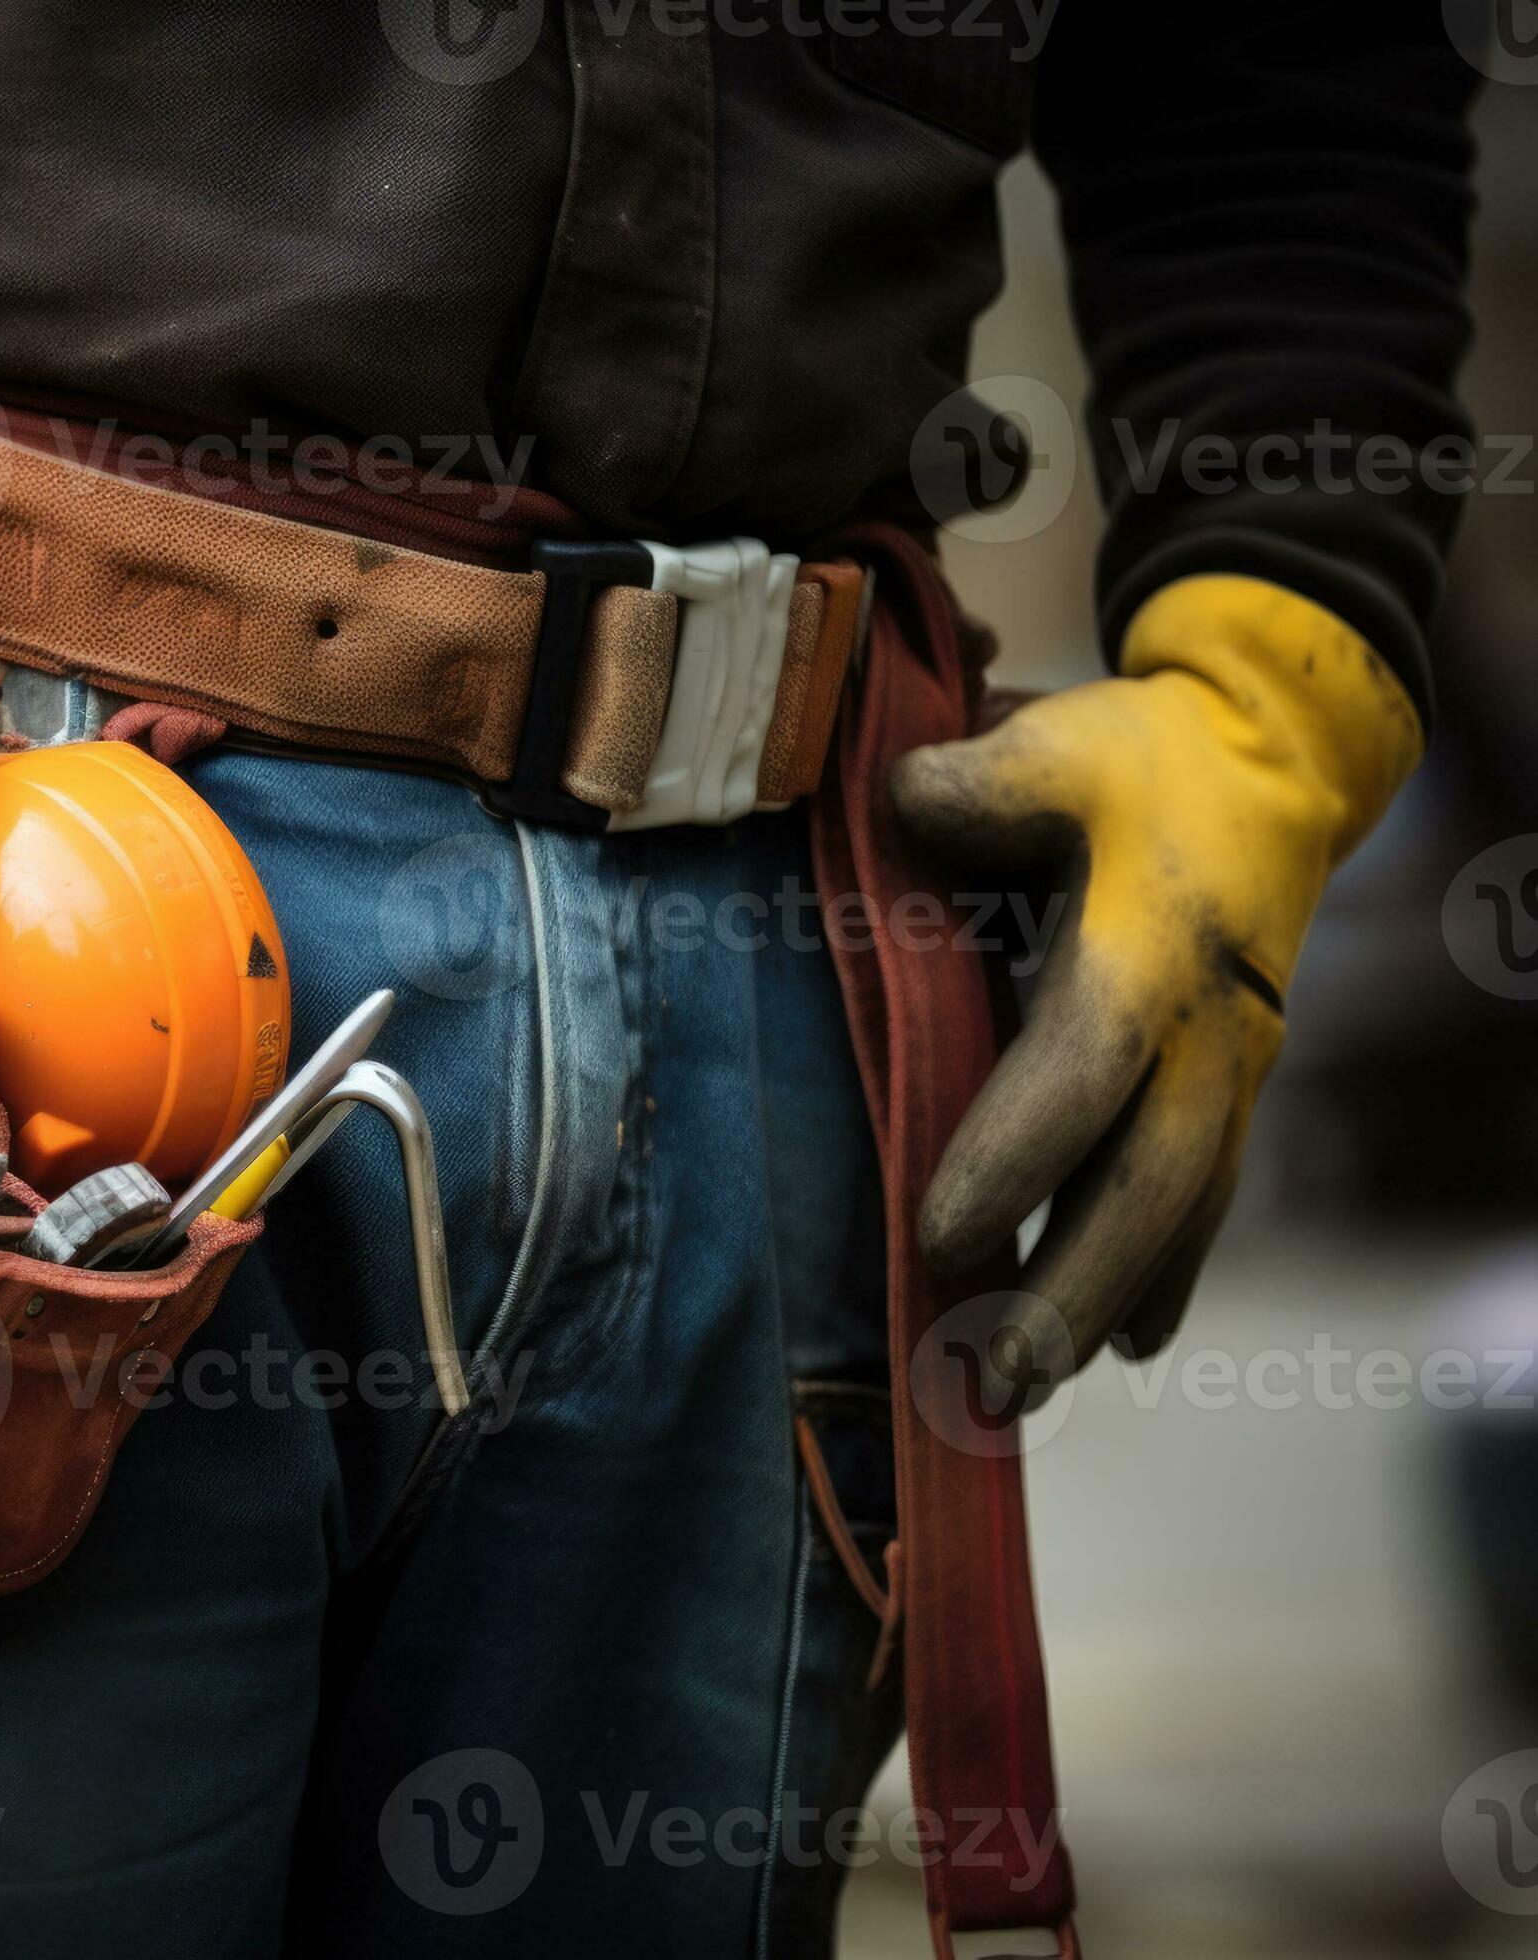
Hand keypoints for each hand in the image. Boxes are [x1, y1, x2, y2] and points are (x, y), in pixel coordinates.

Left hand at [890, 576, 1419, 1403]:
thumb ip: (970, 785)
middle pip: (1144, 1186)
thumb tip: (896, 805)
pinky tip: (1120, 1346)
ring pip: (1176, 1214)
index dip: (1014, 1155)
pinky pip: (1201, 1202)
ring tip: (1019, 1391)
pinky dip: (1160, 1275)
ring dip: (1104, 1305)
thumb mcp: (1052, 749)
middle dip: (1068, 1289)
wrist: (1270, 762)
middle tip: (991, 1380)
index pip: (1077, 1070)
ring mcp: (1228, 1070)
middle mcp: (1202, 1031)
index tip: (941, 1230)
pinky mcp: (1228, 1090)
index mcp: (1148, 950)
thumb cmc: (1133, 763)